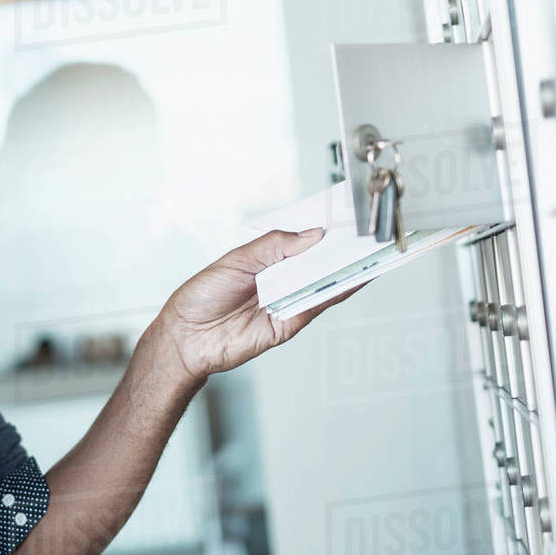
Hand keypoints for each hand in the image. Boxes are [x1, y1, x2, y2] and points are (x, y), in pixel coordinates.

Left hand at [155, 228, 363, 383]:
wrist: (186, 337)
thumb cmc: (202, 295)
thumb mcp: (237, 260)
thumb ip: (274, 246)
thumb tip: (312, 235)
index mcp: (266, 260)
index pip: (300, 242)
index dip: (321, 230)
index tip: (345, 217)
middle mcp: (279, 280)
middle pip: (317, 263)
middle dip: (340, 249)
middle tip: (366, 233)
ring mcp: (286, 302)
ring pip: (323, 284)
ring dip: (346, 270)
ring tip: (369, 252)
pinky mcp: (288, 324)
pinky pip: (316, 307)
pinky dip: (336, 293)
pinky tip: (352, 279)